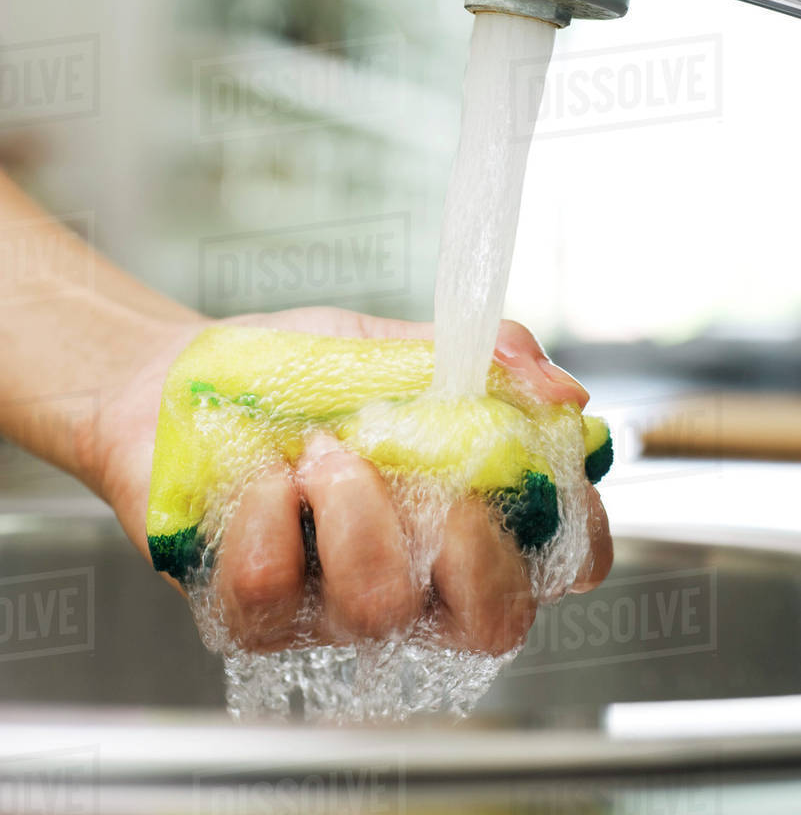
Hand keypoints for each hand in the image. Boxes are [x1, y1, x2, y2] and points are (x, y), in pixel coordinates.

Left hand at [94, 307, 612, 655]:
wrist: (181, 375)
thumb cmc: (298, 369)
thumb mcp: (396, 343)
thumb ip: (484, 362)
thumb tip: (566, 397)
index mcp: (466, 517)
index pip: (561, 564)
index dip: (581, 532)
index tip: (550, 471)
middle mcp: (414, 578)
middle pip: (494, 623)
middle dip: (474, 549)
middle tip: (435, 478)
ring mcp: (333, 607)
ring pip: (382, 612)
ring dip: (358, 512)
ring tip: (319, 448)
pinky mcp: (254, 616)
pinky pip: (275, 600)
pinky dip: (268, 520)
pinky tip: (259, 475)